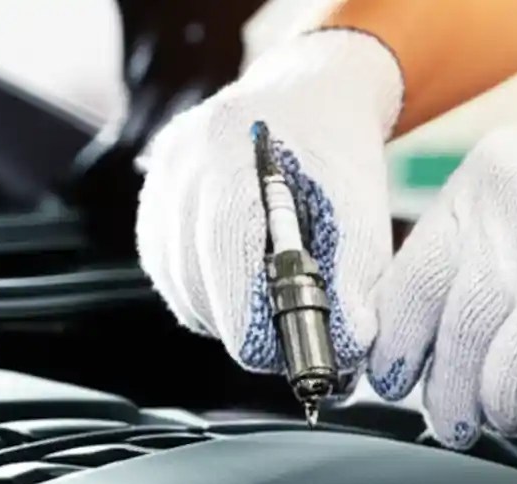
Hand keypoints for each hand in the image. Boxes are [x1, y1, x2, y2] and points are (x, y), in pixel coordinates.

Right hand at [136, 29, 403, 372]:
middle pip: (192, 275)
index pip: (223, 250)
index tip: (275, 354)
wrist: (310, 96)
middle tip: (279, 346)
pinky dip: (202, 295)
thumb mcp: (362, 212)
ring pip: (176, 281)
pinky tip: (238, 291)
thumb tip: (347, 349)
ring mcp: (160, 180)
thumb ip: (355, 280)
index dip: (246, 317)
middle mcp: (182, 161)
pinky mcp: (153, 201)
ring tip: (264, 315)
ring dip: (218, 313)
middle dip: (236, 323)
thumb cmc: (338, 151)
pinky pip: (167, 270)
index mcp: (230, 149)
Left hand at [368, 68, 516, 446]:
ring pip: (465, 339)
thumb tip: (441, 317)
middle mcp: (499, 203)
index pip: (412, 256)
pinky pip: (516, 362)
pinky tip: (510, 412)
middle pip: (424, 298)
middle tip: (402, 395)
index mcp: (485, 175)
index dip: (393, 317)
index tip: (385, 355)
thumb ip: (494, 238)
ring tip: (462, 423)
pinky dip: (505, 397)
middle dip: (408, 361)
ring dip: (458, 395)